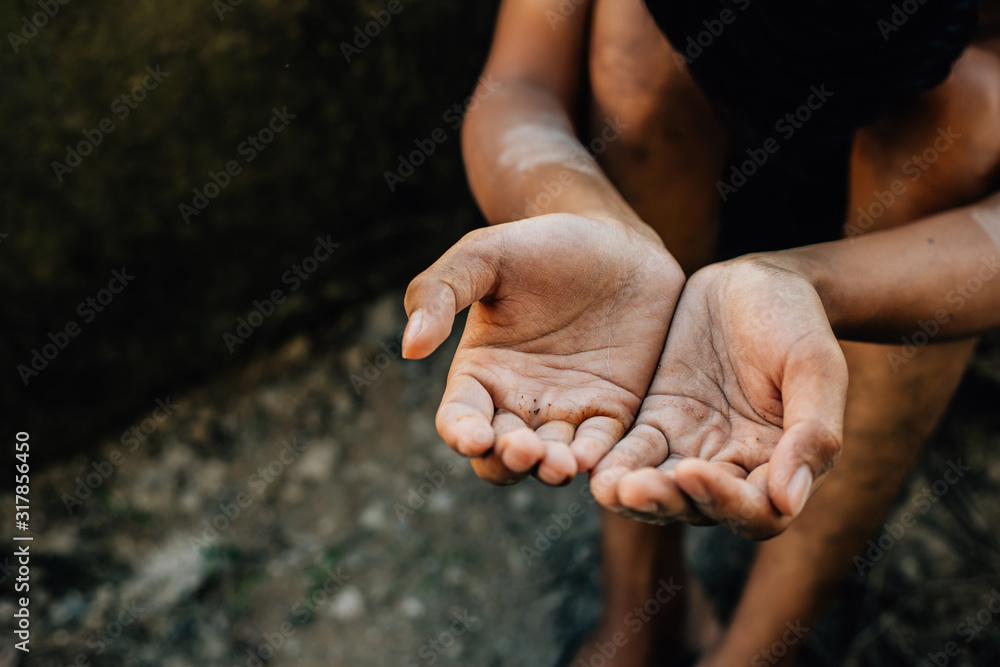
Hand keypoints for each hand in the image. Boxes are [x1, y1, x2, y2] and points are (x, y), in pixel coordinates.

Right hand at [403, 213, 683, 485]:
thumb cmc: (539, 245)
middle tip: (524, 450)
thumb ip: (440, 292)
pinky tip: (596, 457)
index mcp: (479, 373)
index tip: (474, 437)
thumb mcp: (483, 255)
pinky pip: (602, 446)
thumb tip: (411, 347)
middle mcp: (518, 402)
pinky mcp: (612, 411)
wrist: (614, 240)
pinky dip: (597, 459)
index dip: (462, 434)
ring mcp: (566, 411)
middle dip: (508, 462)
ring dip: (552, 470)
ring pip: (550, 461)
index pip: (459, 418)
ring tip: (561, 464)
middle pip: (501, 456)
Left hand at [591, 256, 847, 538]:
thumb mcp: (815, 367)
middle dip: (666, 501)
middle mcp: (733, 469)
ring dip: (634, 494)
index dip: (726, 502)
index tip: (692, 472)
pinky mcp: (656, 424)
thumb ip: (812, 432)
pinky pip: (633, 453)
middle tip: (634, 489)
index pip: (756, 512)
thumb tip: (788, 501)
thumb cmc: (797, 322)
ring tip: (606, 488)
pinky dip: (615, 463)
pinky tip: (591, 464)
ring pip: (660, 488)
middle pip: (699, 507)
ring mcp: (690, 448)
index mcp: (780, 465)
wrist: (753, 282)